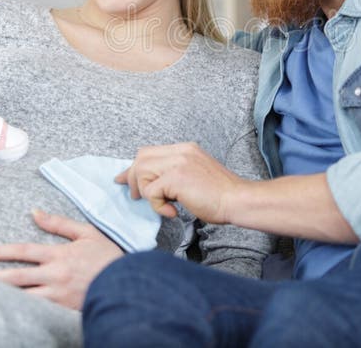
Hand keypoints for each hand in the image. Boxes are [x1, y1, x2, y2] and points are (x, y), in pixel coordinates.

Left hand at [0, 209, 123, 309]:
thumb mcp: (87, 233)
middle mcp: (54, 275)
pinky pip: (35, 313)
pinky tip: (5, 313)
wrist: (127, 284)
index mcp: (58, 254)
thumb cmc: (107, 257)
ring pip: (20, 298)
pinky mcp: (62, 311)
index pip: (21, 251)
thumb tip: (35, 212)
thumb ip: (59, 223)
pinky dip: (18, 312)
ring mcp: (57, 296)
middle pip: (14, 277)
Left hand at [119, 142, 244, 224]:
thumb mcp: (195, 175)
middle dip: (133, 178)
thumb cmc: (219, 195)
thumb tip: (149, 184)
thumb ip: (174, 174)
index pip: (149, 152)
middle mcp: (181, 151)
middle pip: (141, 158)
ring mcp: (178, 162)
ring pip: (142, 172)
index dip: (134, 167)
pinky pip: (151, 192)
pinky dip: (157, 206)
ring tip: (163, 204)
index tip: (123, 179)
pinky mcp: (176, 177)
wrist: (237, 200)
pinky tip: (172, 211)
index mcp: (186, 149)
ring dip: (147, 193)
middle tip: (136, 196)